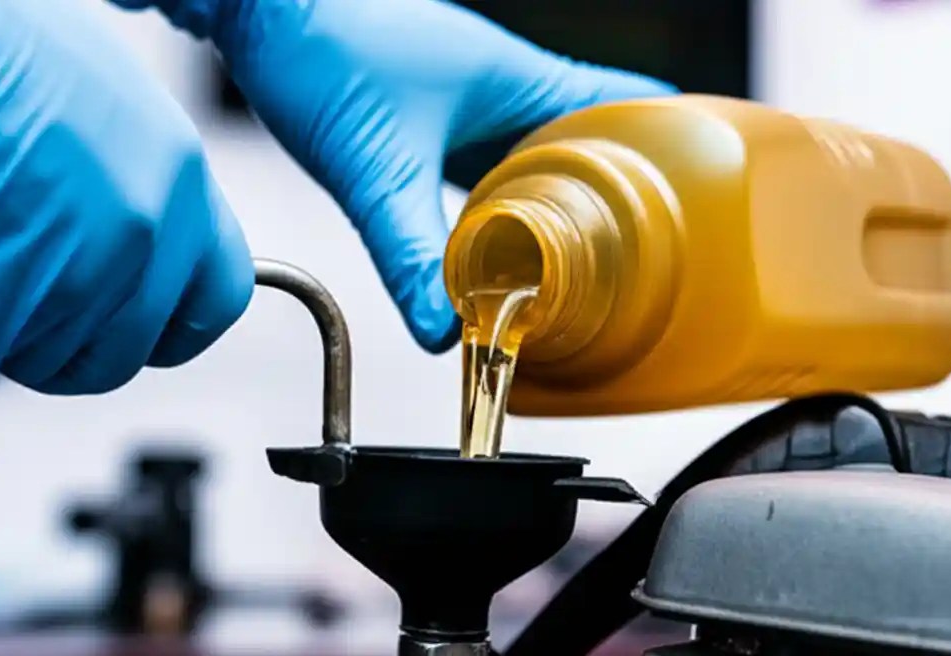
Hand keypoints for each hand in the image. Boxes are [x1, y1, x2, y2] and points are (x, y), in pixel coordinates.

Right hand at [0, 0, 251, 393]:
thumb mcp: (107, 103)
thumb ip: (137, 183)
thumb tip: (134, 234)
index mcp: (179, 178)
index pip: (220, 299)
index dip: (176, 325)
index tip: (149, 331)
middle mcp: (142, 233)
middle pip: (126, 351)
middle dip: (74, 346)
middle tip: (28, 310)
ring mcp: (74, 278)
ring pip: (48, 362)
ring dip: (5, 332)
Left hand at [117, 0, 676, 351]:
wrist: (252, 4)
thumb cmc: (319, 46)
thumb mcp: (377, 169)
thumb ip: (411, 253)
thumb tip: (444, 328)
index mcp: (519, 80)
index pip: (623, 107)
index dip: (666, 147)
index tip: (698, 189)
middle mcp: (503, 82)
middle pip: (585, 139)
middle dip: (611, 192)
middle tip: (636, 249)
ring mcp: (466, 91)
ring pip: (532, 150)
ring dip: (551, 196)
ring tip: (574, 252)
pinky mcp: (428, 104)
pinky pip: (484, 154)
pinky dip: (499, 193)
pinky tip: (490, 229)